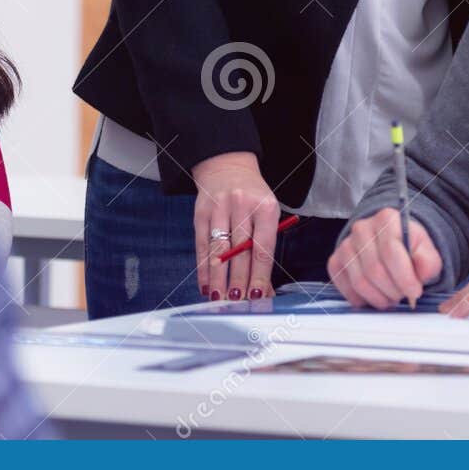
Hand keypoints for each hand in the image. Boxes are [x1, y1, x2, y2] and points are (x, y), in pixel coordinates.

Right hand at [192, 152, 280, 302]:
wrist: (227, 166)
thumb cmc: (252, 196)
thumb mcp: (267, 212)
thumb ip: (265, 247)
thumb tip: (263, 287)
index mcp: (265, 207)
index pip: (263, 248)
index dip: (259, 275)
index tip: (258, 296)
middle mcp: (242, 206)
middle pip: (240, 252)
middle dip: (239, 282)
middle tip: (239, 304)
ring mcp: (219, 208)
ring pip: (218, 251)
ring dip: (219, 279)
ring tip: (221, 299)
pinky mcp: (200, 213)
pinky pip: (201, 246)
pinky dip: (203, 269)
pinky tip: (205, 286)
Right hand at [327, 207, 442, 308]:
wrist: (391, 242)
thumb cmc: (409, 247)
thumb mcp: (426, 251)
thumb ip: (428, 261)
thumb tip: (422, 271)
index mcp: (386, 219)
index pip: (391, 251)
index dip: (404, 277)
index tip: (415, 292)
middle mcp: (361, 228)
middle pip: (374, 270)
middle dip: (392, 291)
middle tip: (403, 296)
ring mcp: (345, 245)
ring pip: (360, 282)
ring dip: (379, 299)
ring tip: (392, 298)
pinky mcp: (335, 261)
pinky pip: (346, 289)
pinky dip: (363, 300)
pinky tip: (376, 296)